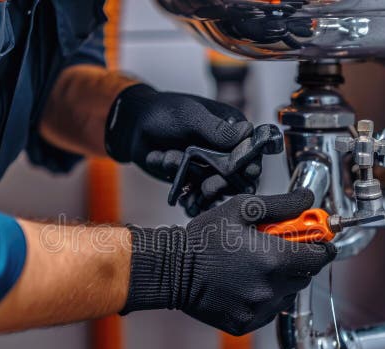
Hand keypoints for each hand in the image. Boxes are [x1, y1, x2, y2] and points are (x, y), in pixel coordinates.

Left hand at [105, 84, 263, 214]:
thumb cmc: (163, 113)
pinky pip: (197, 196)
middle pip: (236, 176)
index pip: (251, 151)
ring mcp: (210, 167)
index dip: (251, 164)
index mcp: (232, 129)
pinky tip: (179, 198)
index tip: (247, 174)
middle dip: (222, 184)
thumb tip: (246, 133)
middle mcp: (225, 150)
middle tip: (207, 187)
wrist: (134, 128)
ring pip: (216, 189)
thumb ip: (216, 129)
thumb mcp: (189, 117)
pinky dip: (187, 197)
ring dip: (198, 190)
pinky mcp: (194, 180)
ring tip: (184, 191)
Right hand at [123, 189, 336, 335]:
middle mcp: (270, 288)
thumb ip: (280, 204)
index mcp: (274, 259)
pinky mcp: (245, 323)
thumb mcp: (241, 209)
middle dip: (297, 262)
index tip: (317, 241)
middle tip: (277, 250)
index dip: (321, 246)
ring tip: (255, 268)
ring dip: (280, 281)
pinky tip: (244, 285)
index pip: (319, 256)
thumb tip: (308, 198)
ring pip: (287, 295)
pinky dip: (263, 299)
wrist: (171, 269)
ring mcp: (258, 310)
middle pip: (304, 276)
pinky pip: (268, 312)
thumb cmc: (204, 238)